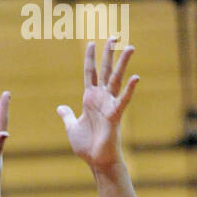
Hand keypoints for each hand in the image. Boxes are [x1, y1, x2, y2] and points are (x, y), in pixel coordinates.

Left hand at [57, 39, 138, 172]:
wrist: (96, 160)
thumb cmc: (87, 145)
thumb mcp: (72, 127)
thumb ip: (67, 115)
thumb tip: (60, 107)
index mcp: (90, 99)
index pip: (90, 73)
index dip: (90, 58)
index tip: (91, 42)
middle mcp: (101, 98)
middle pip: (105, 70)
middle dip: (109, 53)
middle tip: (114, 36)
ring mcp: (109, 105)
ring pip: (116, 79)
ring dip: (123, 63)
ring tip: (130, 47)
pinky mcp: (115, 115)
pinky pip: (123, 100)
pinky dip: (129, 90)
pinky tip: (136, 77)